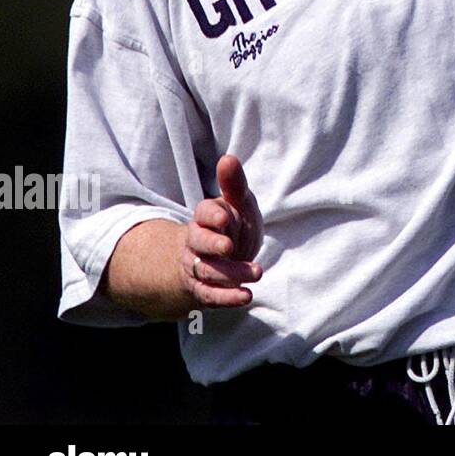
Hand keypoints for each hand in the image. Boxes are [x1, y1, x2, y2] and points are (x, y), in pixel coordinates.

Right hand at [180, 153, 264, 307]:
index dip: (212, 215)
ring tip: (257, 272)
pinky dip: (227, 297)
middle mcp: (197, 242)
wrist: (220, 258)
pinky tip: (245, 297)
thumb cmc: (233, 225)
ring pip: (207, 271)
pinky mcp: (204, 289)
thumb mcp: (238, 203)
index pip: (202, 214)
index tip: (225, 217)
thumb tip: (228, 158)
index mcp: (206, 218)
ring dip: (230, 273)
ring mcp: (199, 267)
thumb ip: (234, 184)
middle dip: (212, 245)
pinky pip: (211, 295)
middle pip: (198, 243)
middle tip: (230, 246)